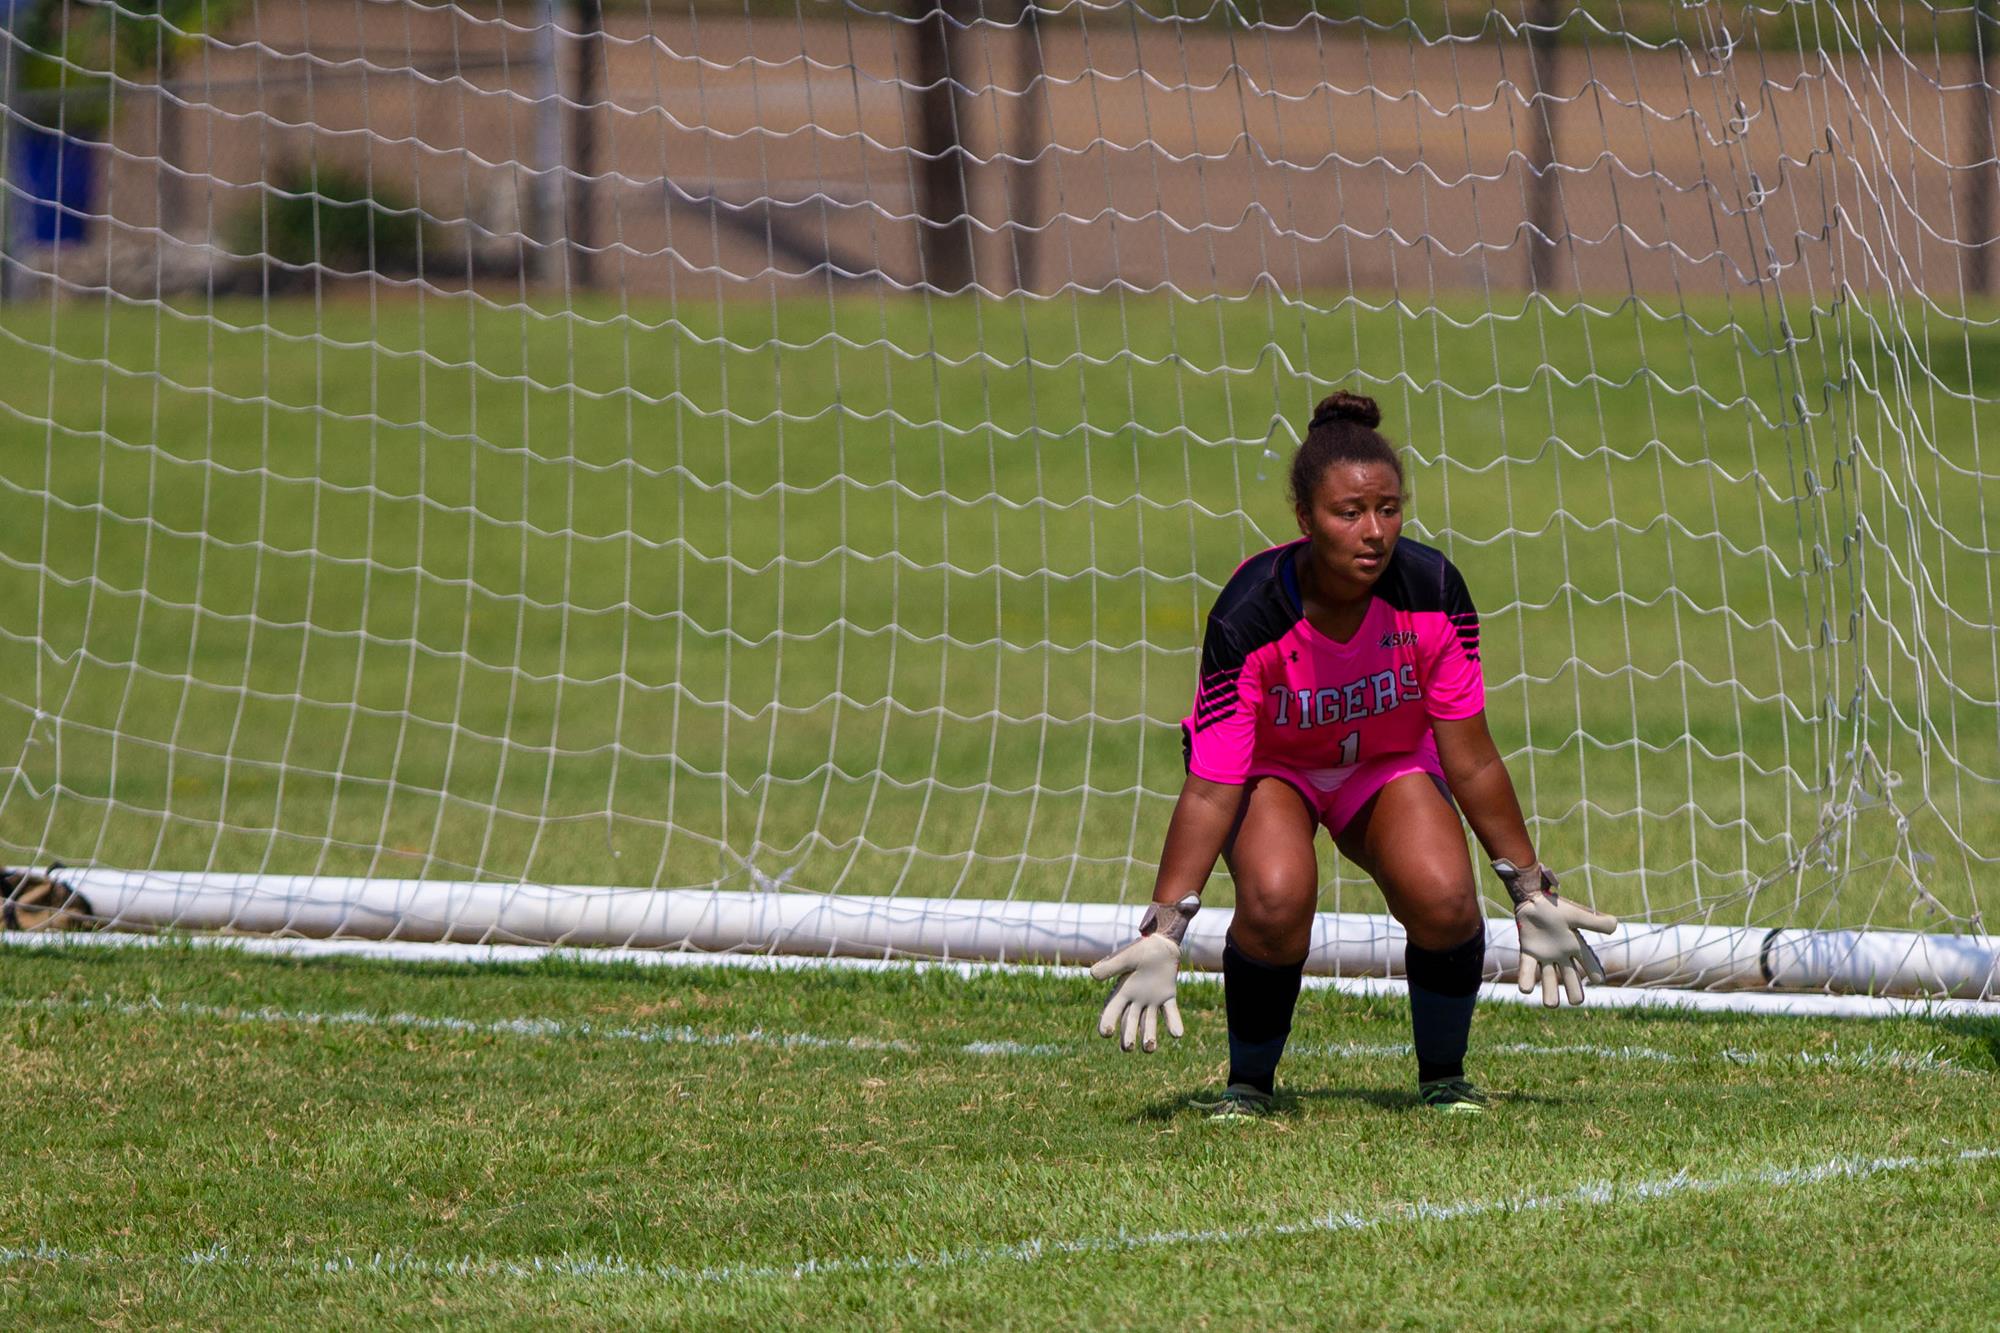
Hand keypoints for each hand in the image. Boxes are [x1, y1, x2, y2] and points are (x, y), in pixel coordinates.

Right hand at [1089, 896, 1198, 1051]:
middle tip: (1128, 1048)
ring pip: (1148, 1023)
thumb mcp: (1124, 957)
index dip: (1107, 1022)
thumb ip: (1110, 966)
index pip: (1111, 1011)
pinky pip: (1170, 1013)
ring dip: (1148, 1036)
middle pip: (1129, 1022)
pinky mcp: (1167, 996)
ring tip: (1149, 1049)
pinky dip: (1173, 1023)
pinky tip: (1177, 1034)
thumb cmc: (1140, 948)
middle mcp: (1135, 999)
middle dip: (1128, 1036)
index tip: (1105, 1033)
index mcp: (1122, 991)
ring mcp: (1152, 1000)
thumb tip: (1092, 975)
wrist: (1161, 942)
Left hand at [1492, 860, 1616, 1006]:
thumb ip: (1595, 922)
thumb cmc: (1555, 905)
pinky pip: (1527, 968)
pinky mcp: (1529, 951)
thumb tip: (1616, 925)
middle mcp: (1561, 953)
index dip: (1595, 971)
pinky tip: (1526, 990)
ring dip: (1550, 991)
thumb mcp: (1577, 915)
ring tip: (1550, 1005)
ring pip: (1549, 978)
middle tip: (1576, 1002)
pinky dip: (1526, 979)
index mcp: (1575, 944)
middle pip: (1570, 976)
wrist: (1532, 898)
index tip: (1600, 981)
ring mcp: (1544, 954)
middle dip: (1574, 989)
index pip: (1588, 962)